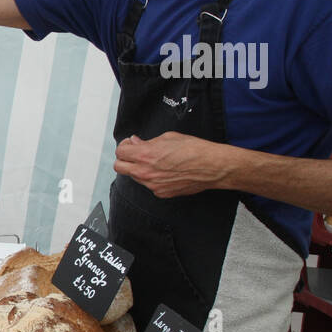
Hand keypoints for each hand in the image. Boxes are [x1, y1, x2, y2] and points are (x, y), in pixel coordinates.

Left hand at [113, 132, 234, 197]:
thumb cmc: (195, 150)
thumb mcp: (168, 138)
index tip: (130, 144)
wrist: (212, 167)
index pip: (120, 152)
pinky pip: (149, 185)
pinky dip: (152, 178)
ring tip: (154, 162)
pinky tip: (164, 171)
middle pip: (119, 167)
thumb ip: (147, 142)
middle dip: (124, 159)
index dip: (125, 146)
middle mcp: (146, 172)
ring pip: (134, 177)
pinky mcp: (161, 193)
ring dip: (138, 169)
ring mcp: (153, 185)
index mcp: (146, 155)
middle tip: (134, 154)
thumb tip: (136, 142)